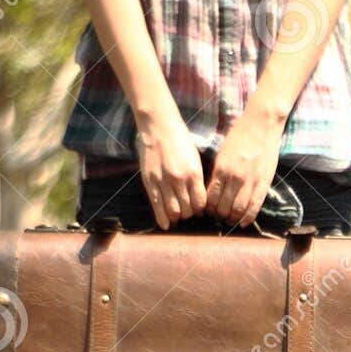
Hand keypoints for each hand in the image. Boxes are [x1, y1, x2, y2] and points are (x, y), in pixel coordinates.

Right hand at [135, 106, 205, 228]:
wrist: (158, 126)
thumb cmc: (179, 139)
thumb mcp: (195, 158)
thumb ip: (197, 178)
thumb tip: (200, 198)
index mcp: (194, 173)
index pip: (200, 202)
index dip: (201, 210)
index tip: (199, 210)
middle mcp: (179, 179)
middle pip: (187, 209)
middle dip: (189, 214)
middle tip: (188, 213)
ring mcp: (163, 181)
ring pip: (172, 211)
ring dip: (176, 217)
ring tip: (177, 215)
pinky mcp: (149, 181)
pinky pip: (156, 206)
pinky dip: (162, 218)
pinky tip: (165, 225)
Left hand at [207, 111, 284, 227]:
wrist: (261, 126)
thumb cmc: (240, 136)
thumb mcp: (223, 153)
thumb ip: (218, 172)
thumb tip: (214, 190)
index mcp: (221, 169)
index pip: (211, 196)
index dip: (208, 207)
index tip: (208, 211)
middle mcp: (234, 177)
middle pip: (223, 206)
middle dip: (219, 215)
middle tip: (219, 218)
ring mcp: (250, 181)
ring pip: (238, 209)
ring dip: (233, 218)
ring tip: (230, 221)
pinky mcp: (263, 183)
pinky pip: (255, 206)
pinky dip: (248, 218)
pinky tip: (243, 223)